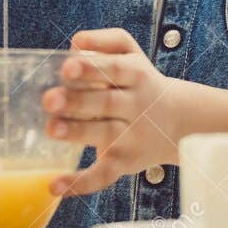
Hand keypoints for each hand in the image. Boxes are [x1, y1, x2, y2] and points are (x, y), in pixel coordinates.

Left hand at [43, 28, 181, 197]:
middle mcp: (136, 105)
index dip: (91, 68)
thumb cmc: (141, 82)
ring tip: (51, 129)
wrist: (178, 120)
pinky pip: (103, 175)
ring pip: (105, 134)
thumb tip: (76, 42)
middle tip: (49, 100)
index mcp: (136, 74)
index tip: (67, 67)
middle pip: (106, 102)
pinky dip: (80, 183)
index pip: (114, 69)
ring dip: (77, 133)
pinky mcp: (124, 161)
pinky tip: (55, 185)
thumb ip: (107, 42)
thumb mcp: (132, 54)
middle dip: (77, 101)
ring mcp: (131, 136)